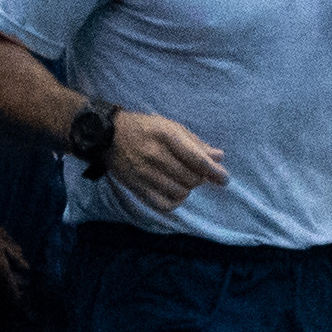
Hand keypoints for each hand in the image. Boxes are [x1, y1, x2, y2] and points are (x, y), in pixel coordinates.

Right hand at [99, 109, 229, 213]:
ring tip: (182, 180)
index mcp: (166, 135)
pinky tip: (173, 192)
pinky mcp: (136, 187)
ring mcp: (145, 173)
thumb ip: (195, 143)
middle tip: (196, 173)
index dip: (214, 172)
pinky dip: (174, 202)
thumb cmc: (144, 128)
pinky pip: (163, 204)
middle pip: (190, 178)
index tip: (224, 179)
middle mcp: (155, 155)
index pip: (196, 159)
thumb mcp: (170, 126)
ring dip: (187, 189)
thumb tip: (219, 157)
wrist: (107, 136)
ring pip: (180, 192)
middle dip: (199, 178)